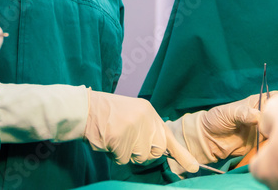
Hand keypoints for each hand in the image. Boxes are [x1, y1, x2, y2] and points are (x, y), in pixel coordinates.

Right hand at [84, 91, 199, 172]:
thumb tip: (165, 152)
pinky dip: (115, 155)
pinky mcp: (121, 138)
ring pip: (140, 158)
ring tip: (116, 137)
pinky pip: (124, 159)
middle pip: (156, 151)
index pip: (168, 136)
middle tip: (127, 142)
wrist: (83, 109)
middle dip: (143, 154)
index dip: (181, 154)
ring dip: (127, 154)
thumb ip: (148, 131)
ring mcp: (134, 128)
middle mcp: (145, 118)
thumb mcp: (133, 116)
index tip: (194, 167)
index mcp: (148, 111)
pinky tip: (108, 141)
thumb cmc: (106, 115)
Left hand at [166, 93, 275, 167]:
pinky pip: (271, 144)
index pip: (275, 97)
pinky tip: (269, 146)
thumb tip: (258, 116)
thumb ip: (243, 113)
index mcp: (257, 103)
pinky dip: (273, 145)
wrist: (208, 140)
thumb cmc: (216, 120)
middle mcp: (263, 116)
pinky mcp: (260, 144)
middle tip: (274, 126)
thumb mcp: (229, 113)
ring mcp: (263, 130)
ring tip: (271, 137)